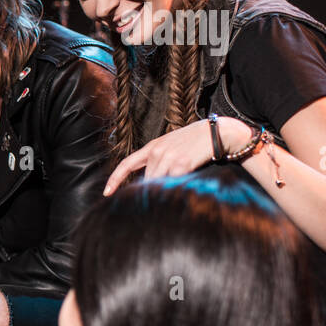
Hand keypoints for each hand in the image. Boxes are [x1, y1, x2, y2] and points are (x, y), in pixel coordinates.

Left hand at [103, 117, 254, 194]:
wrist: (218, 132)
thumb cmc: (195, 141)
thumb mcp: (172, 144)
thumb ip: (159, 159)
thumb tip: (150, 180)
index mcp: (152, 146)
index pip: (127, 163)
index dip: (115, 179)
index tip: (107, 193)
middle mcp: (157, 151)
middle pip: (147, 180)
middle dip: (153, 188)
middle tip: (164, 191)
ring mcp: (169, 157)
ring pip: (159, 183)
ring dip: (167, 187)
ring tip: (184, 178)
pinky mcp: (182, 164)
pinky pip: (173, 182)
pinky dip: (178, 186)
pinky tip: (188, 178)